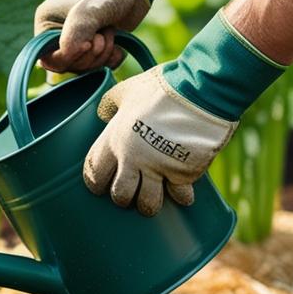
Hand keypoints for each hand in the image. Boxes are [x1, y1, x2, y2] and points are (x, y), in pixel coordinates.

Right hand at [34, 0, 148, 72]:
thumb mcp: (87, 11)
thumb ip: (75, 35)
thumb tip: (68, 56)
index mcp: (47, 23)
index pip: (48, 57)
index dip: (68, 57)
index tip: (87, 44)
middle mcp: (60, 34)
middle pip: (68, 65)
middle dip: (89, 55)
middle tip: (103, 34)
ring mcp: (80, 40)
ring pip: (85, 67)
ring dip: (102, 55)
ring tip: (111, 32)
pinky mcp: (99, 44)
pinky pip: (101, 65)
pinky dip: (112, 59)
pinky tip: (119, 46)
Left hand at [83, 65, 235, 216]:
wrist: (198, 91)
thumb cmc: (160, 89)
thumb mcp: (126, 91)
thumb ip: (111, 104)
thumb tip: (104, 113)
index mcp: (114, 140)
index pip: (93, 174)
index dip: (95, 183)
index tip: (101, 185)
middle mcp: (132, 159)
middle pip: (120, 196)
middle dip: (125, 198)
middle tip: (133, 191)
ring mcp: (158, 169)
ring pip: (147, 204)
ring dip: (150, 203)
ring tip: (156, 196)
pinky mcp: (183, 173)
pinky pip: (179, 196)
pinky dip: (181, 196)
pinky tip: (183, 191)